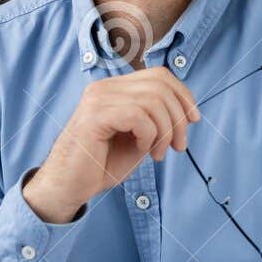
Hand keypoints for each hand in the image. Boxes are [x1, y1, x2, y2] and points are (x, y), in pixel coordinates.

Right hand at [23, 67, 199, 222]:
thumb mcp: (138, 137)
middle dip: (179, 118)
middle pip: (161, 85)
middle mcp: (105, 87)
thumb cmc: (100, 165)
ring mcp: (98, 98)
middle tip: (178, 146)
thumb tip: (185, 111)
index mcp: (114, 88)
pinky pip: (138, 116)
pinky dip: (149, 135)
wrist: (68, 186)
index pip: (159, 75)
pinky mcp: (95, 115)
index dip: (183, 95)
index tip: (193, 120)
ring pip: (153, 100)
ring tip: (158, 153)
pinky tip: (142, 149)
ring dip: (165, 131)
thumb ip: (156, 119)